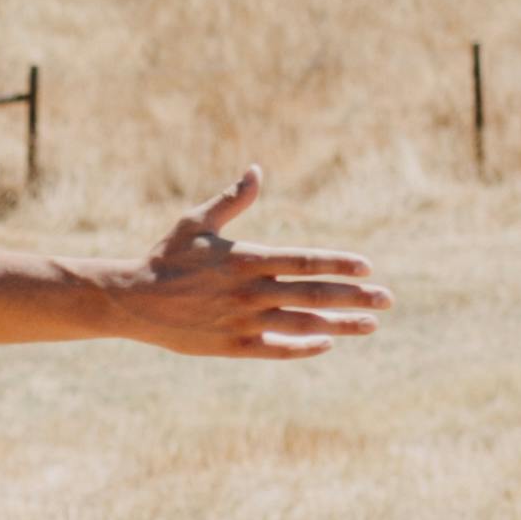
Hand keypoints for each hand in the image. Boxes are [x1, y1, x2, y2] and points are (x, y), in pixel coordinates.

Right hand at [104, 173, 383, 360]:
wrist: (132, 300)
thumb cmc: (166, 256)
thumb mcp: (197, 222)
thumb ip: (232, 199)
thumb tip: (256, 170)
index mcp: (247, 258)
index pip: (305, 261)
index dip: (339, 263)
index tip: (368, 266)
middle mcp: (251, 291)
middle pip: (314, 294)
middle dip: (356, 297)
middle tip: (388, 299)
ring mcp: (243, 321)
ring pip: (303, 324)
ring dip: (341, 325)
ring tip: (370, 325)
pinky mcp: (232, 346)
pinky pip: (276, 349)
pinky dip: (303, 347)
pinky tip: (327, 343)